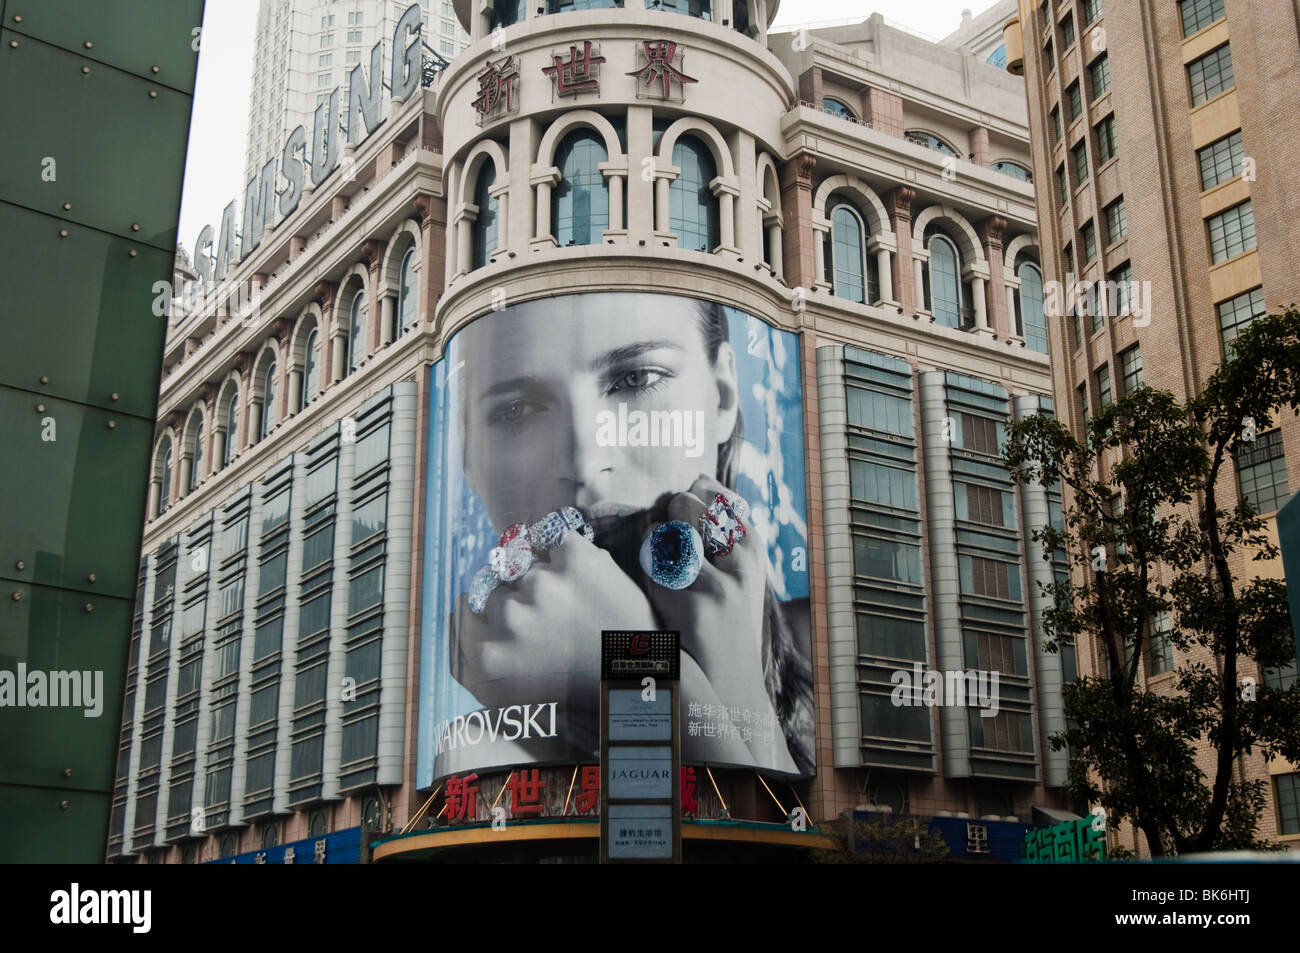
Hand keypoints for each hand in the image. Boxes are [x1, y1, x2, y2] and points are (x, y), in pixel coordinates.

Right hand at [452, 531, 656, 716]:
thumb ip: (470, 657)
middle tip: (556, 622)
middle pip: (495, 586)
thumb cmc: (577, 684)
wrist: (642, 671)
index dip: (494, 612)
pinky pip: (553, 538)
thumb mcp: (511, 695)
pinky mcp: (576, 557)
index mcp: (489, 656)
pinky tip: (585, 580)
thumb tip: (453, 609)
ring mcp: (543, 585)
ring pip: (525, 563)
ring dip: (546, 577)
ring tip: (576, 606)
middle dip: (522, 598)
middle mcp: (511, 618)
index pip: (466, 609)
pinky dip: (568, 553)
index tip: (521, 623)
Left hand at [642, 475, 771, 721]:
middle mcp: (742, 560)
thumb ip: (720, 527)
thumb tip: (698, 478)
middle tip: (667, 549)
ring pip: (665, 531)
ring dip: (651, 543)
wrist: (731, 689)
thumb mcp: (736, 571)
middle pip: (685, 504)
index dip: (686, 502)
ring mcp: (720, 583)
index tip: (683, 528)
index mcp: (753, 546)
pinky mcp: (694, 606)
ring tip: (661, 567)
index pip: (713, 493)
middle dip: (664, 520)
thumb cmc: (723, 624)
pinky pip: (652, 565)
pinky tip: (655, 589)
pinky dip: (645, 571)